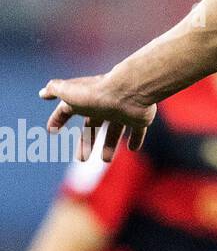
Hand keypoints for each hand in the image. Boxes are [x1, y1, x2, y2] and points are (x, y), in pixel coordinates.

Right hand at [40, 74, 156, 162]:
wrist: (131, 91)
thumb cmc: (97, 93)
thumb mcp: (69, 92)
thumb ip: (55, 90)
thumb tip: (42, 92)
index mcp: (86, 99)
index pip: (69, 109)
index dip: (59, 118)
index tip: (51, 130)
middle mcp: (105, 105)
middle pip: (93, 125)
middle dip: (86, 141)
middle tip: (81, 159)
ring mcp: (123, 111)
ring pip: (115, 130)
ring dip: (110, 144)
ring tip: (106, 160)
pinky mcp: (140, 117)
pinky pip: (139, 130)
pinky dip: (136, 139)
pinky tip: (133, 148)